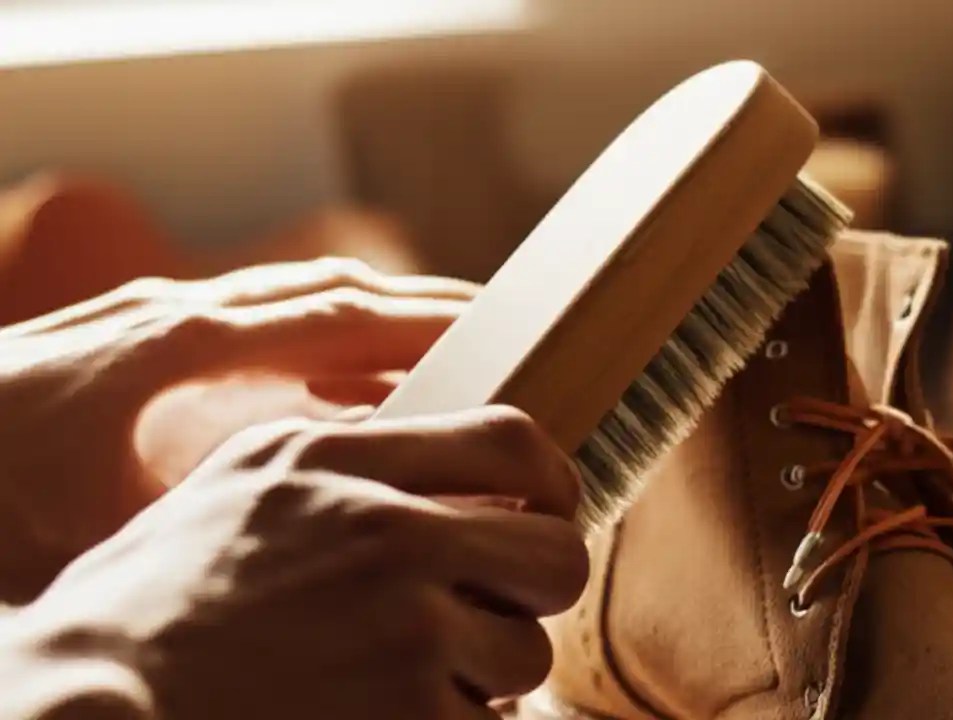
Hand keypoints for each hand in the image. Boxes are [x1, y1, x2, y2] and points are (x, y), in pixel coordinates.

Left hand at [0, 258, 475, 601]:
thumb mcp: (105, 529)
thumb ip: (217, 517)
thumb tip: (330, 533)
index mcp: (178, 347)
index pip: (333, 315)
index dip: (424, 322)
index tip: (500, 331)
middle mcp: (176, 317)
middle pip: (327, 292)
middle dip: (418, 307)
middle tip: (505, 332)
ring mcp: (158, 326)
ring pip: (295, 307)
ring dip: (374, 327)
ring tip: (449, 359)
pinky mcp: (144, 350)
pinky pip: (259, 333)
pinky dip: (322, 352)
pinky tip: (350, 392)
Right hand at [13, 406, 586, 719]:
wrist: (98, 700)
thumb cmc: (162, 592)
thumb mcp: (249, 479)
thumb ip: (352, 453)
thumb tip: (453, 451)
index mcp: (344, 464)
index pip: (514, 444)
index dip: (553, 480)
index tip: (545, 509)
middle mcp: (386, 537)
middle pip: (556, 554)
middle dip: (537, 586)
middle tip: (497, 604)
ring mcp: (403, 634)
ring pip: (527, 654)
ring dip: (488, 669)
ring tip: (417, 670)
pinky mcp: (409, 718)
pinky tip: (392, 713)